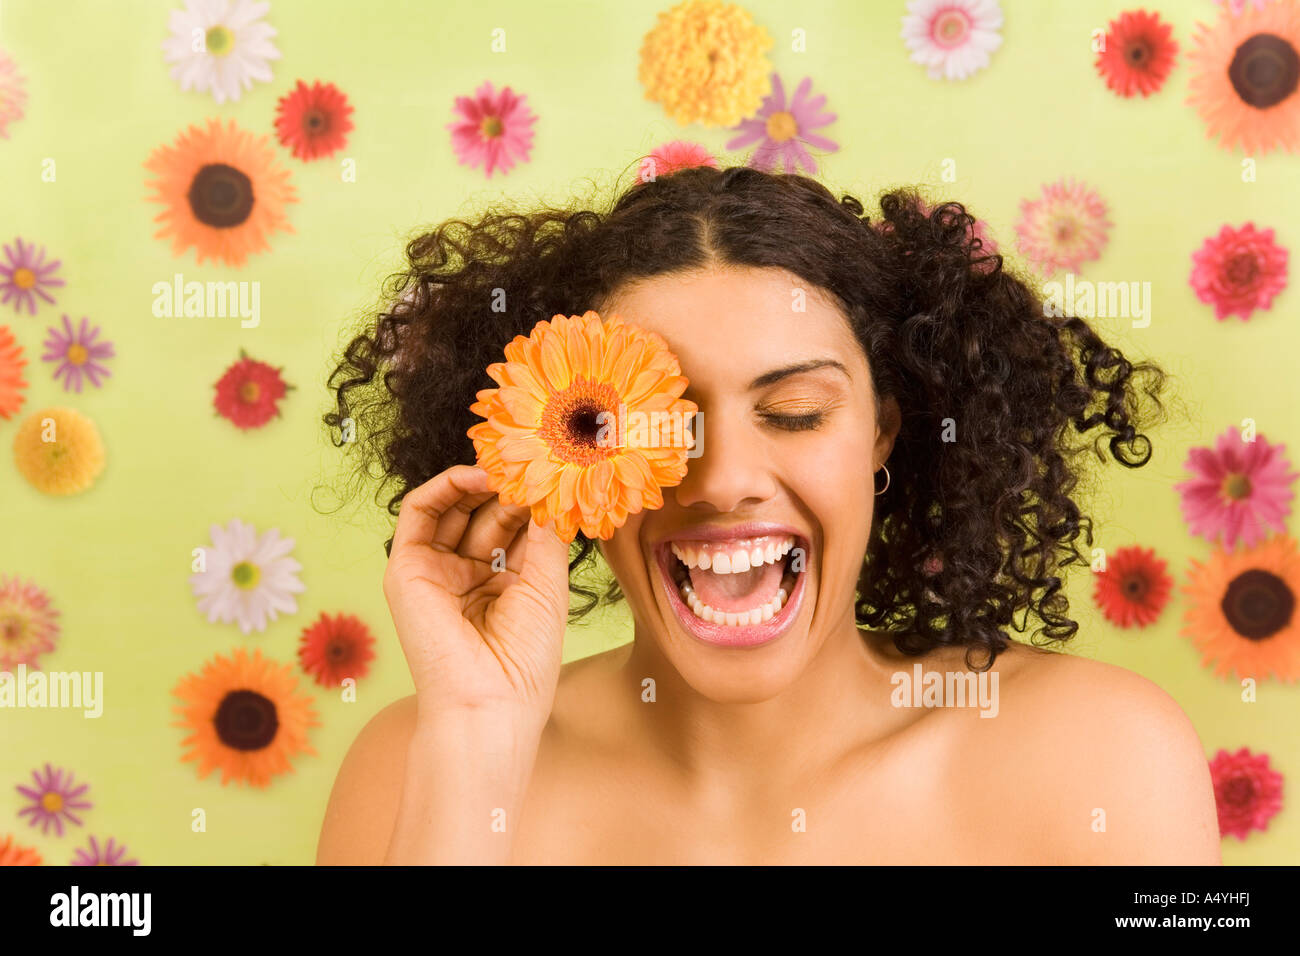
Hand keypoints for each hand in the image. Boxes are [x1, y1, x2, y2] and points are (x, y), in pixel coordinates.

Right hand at [382, 465, 570, 729]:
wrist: (487, 703)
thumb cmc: (524, 660)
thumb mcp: (547, 587)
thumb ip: (544, 535)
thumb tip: (549, 489)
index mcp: (503, 587)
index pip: (517, 530)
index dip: (534, 503)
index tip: (557, 477)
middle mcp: (468, 577)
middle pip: (488, 515)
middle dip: (511, 490)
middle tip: (535, 465)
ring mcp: (436, 572)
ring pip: (455, 509)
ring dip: (482, 483)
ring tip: (512, 468)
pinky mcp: (407, 568)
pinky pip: (419, 513)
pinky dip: (445, 487)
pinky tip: (479, 478)